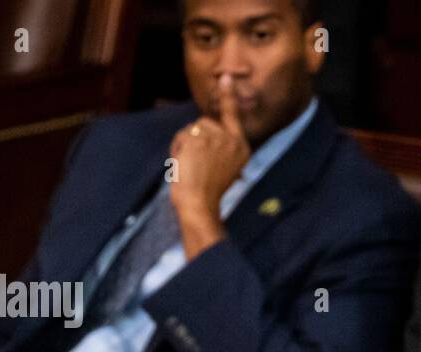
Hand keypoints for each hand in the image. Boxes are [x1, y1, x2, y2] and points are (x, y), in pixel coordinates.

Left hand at [169, 74, 252, 256]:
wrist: (199, 203)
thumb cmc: (208, 193)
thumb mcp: (223, 170)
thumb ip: (220, 150)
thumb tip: (202, 133)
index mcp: (242, 148)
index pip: (234, 117)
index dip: (228, 96)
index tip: (225, 77)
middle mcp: (233, 140)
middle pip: (206, 123)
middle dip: (195, 139)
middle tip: (195, 164)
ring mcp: (217, 137)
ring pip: (193, 129)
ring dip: (185, 145)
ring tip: (189, 166)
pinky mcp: (201, 137)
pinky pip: (183, 135)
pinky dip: (178, 148)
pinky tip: (184, 163)